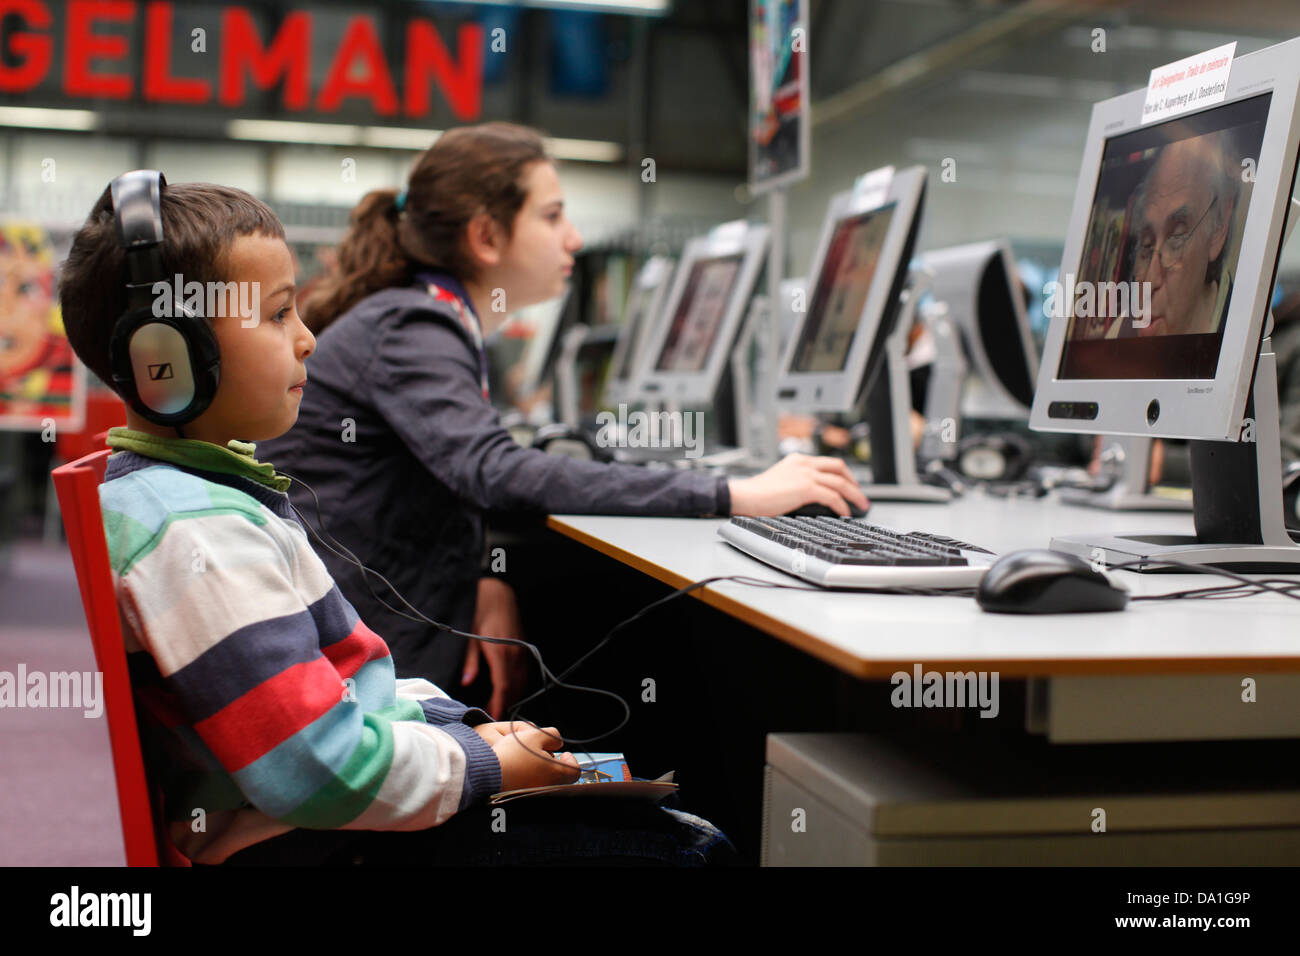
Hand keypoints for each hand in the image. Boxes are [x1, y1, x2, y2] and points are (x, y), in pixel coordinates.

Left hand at [464, 578, 529, 717]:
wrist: (500, 593)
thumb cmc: (482, 612)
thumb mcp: (471, 636)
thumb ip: (470, 661)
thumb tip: (466, 682)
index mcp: (499, 652)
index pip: (502, 685)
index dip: (498, 703)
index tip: (493, 715)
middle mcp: (514, 654)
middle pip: (513, 687)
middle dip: (504, 704)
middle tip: (491, 715)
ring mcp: (521, 652)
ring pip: (520, 682)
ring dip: (511, 696)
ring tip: (497, 706)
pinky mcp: (524, 649)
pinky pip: (523, 673)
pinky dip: (517, 685)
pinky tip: (508, 691)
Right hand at [487, 722, 579, 790]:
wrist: (487, 773)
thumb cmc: (513, 754)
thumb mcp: (535, 735)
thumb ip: (552, 736)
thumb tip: (558, 743)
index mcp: (556, 774)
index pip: (575, 771)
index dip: (571, 760)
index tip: (563, 753)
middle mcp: (548, 788)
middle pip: (560, 777)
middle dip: (553, 763)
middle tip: (542, 753)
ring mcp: (535, 796)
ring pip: (545, 781)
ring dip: (540, 770)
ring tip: (526, 759)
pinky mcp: (521, 799)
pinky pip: (531, 788)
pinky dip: (528, 778)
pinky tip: (517, 769)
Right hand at [727, 453, 868, 516]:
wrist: (744, 496)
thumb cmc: (757, 494)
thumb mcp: (781, 482)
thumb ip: (797, 484)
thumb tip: (815, 499)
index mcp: (798, 460)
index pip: (828, 463)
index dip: (843, 474)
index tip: (850, 486)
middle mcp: (804, 463)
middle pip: (839, 467)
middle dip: (854, 482)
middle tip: (861, 496)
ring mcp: (806, 474)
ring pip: (841, 482)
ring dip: (855, 495)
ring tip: (862, 506)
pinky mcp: (806, 487)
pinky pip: (833, 496)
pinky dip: (842, 506)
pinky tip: (845, 514)